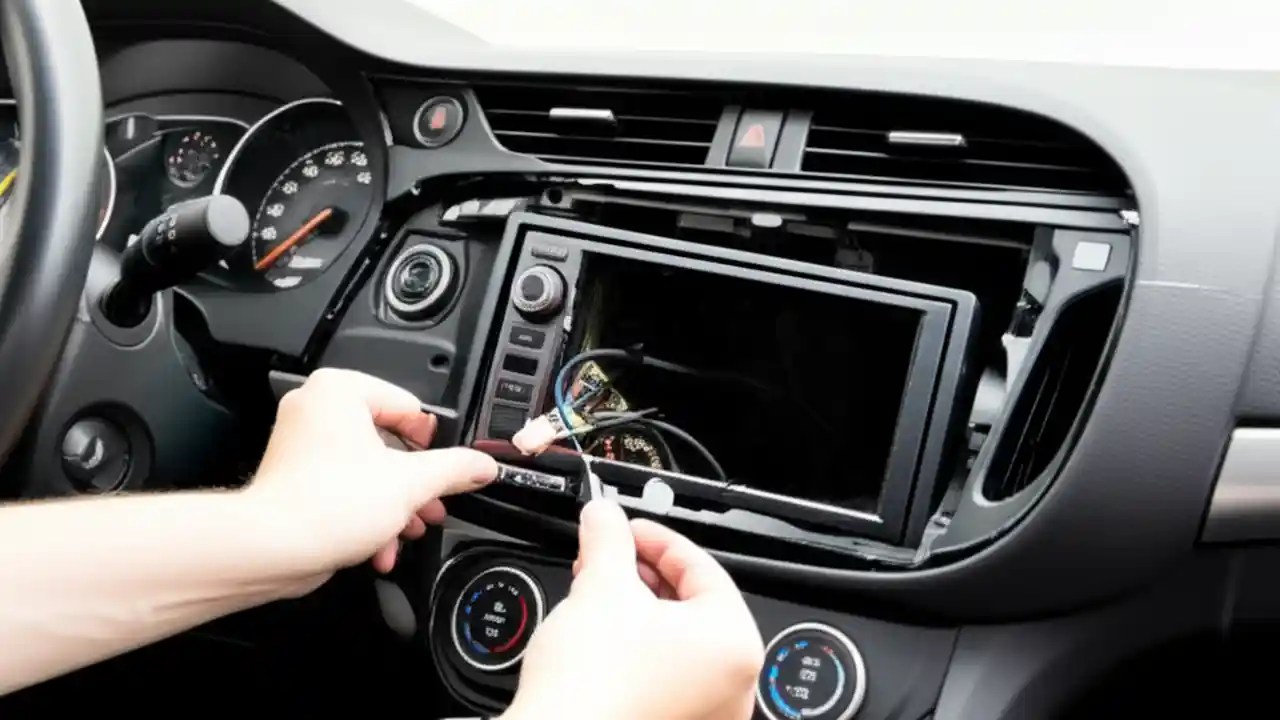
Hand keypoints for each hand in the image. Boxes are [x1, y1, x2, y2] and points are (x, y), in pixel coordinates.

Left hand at [247, 368, 496, 580]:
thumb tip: (481, 464)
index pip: (409, 407)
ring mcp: (303, 442)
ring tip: (409, 529)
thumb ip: (454, 469)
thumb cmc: (325, 505)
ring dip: (395, 505)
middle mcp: (317, 409)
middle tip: (431, 504)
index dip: (431, 445)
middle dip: (414, 484)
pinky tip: (381, 545)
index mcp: (340, 391)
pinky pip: (346, 486)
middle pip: (390, 442)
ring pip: (370, 469)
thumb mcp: (411, 483)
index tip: (442, 471)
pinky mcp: (297, 476)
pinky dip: (367, 514)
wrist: (273, 550)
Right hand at [504, 500, 763, 719]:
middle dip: (642, 574)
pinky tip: (603, 635)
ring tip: (596, 593)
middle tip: (607, 557)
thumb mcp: (601, 587)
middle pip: (691, 605)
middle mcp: (733, 685)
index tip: (627, 529)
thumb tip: (605, 516)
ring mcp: (706, 713)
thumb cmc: (593, 688)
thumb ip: (609, 538)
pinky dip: (638, 649)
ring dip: (636, 609)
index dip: (656, 539)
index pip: (702, 568)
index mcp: (735, 644)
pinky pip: (665, 675)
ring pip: (676, 641)